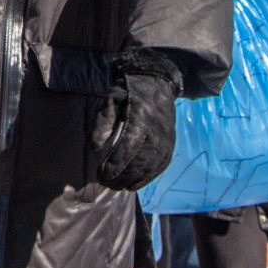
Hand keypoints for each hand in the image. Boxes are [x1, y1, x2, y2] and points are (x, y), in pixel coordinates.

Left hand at [92, 47, 181, 191]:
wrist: (157, 82)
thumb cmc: (128, 92)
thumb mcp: (110, 101)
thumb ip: (103, 124)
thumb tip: (97, 149)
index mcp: (141, 116)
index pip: (130, 145)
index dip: (117, 163)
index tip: (104, 173)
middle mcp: (157, 129)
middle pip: (140, 160)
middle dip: (122, 175)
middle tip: (104, 182)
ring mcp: (167, 138)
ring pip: (150, 166)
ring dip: (132, 179)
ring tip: (116, 186)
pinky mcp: (170, 144)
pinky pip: (160, 166)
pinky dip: (147, 177)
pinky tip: (133, 184)